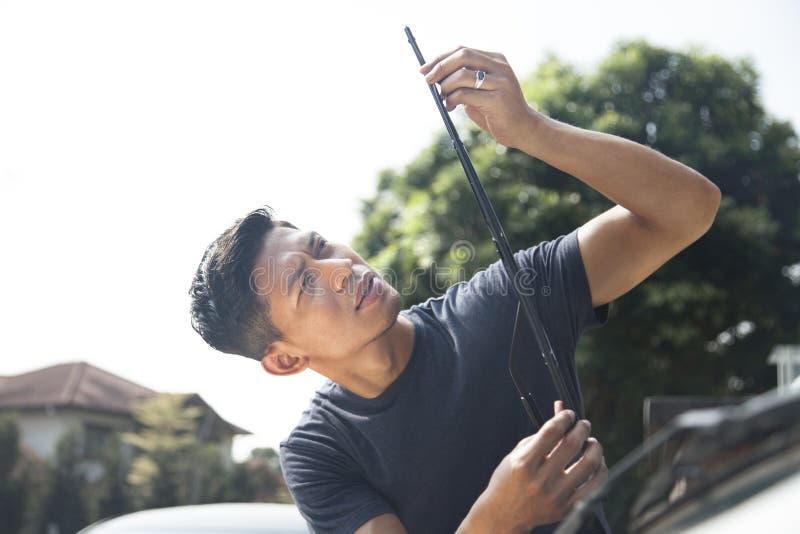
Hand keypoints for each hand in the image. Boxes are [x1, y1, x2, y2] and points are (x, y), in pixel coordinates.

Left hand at [419, 46, 542, 149]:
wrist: (522, 128)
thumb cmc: (496, 110)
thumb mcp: (480, 89)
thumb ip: (463, 80)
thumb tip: (434, 76)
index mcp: (496, 59)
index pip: (463, 50)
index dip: (441, 58)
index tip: (425, 68)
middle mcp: (500, 67)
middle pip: (463, 56)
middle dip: (440, 67)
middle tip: (428, 80)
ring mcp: (501, 82)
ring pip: (462, 75)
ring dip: (445, 87)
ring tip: (443, 98)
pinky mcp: (497, 99)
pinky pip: (465, 94)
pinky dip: (451, 100)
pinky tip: (450, 107)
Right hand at [470, 401, 607, 532]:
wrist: (504, 514)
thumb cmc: (511, 477)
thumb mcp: (519, 452)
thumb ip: (542, 432)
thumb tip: (562, 408)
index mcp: (524, 463)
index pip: (551, 432)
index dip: (564, 418)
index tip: (569, 414)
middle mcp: (540, 481)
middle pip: (571, 445)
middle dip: (581, 428)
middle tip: (583, 424)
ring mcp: (555, 496)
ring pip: (588, 465)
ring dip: (595, 447)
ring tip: (591, 442)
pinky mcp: (566, 508)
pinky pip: (595, 486)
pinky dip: (600, 469)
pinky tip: (596, 462)